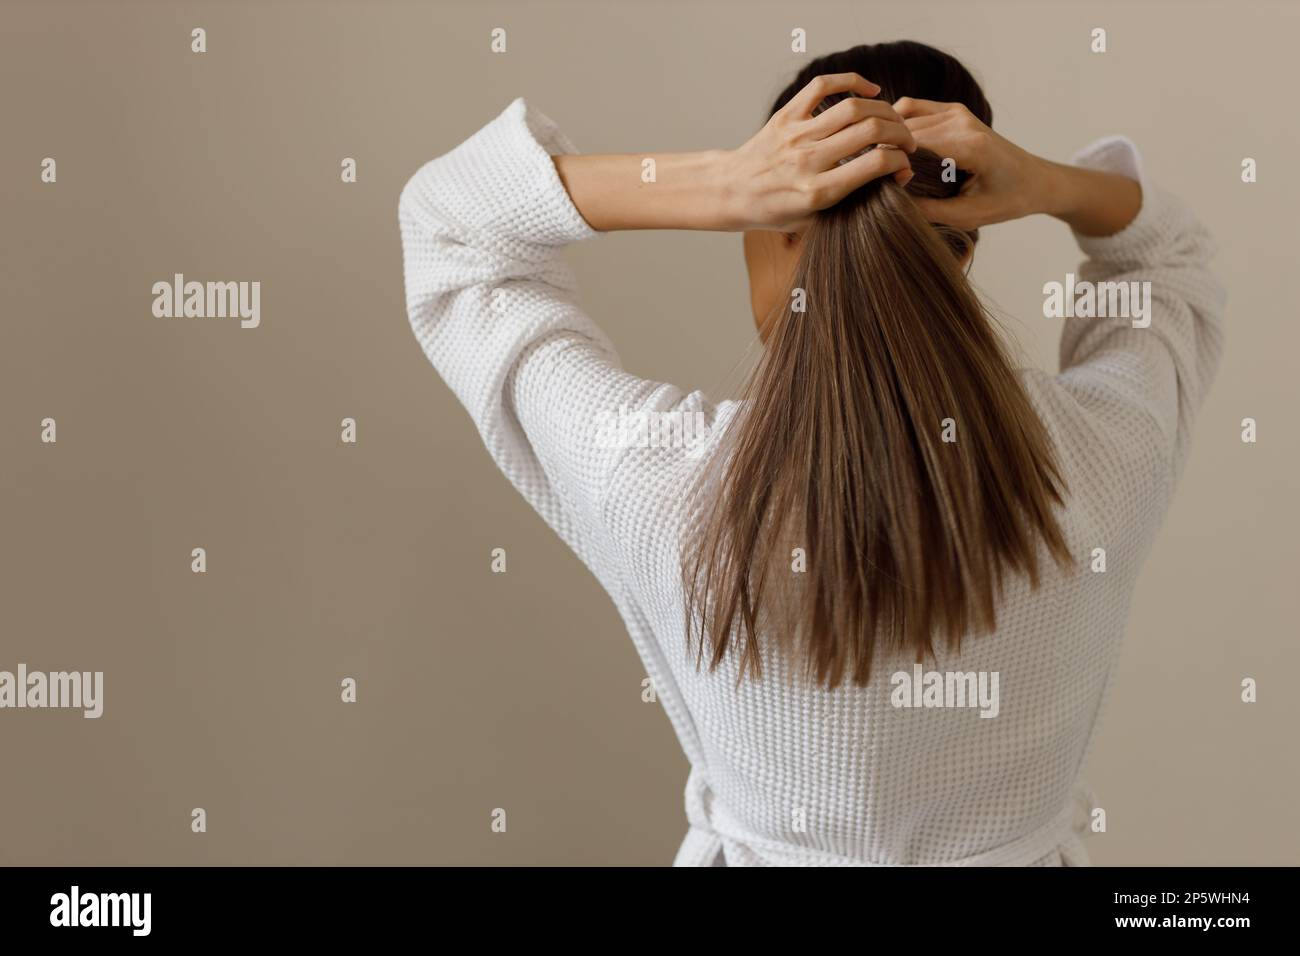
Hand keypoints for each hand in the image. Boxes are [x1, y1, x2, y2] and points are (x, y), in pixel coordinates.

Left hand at [721, 73, 916, 230]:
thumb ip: (854, 199)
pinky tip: (870, 91)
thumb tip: (896, 175)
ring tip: (892, 120)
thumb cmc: (777, 211)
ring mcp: (796, 135)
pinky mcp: (786, 116)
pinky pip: (823, 85)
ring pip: (852, 107)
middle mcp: (808, 160)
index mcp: (818, 192)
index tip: (904, 165)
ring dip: (884, 109)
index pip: (875, 163)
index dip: (900, 160)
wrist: (732, 192)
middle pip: (870, 130)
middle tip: (907, 141)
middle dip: (900, 132)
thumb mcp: (815, 220)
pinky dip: (852, 81)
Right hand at [892, 97, 1053, 229]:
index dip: (887, 165)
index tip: (881, 187)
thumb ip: (928, 209)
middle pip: (902, 131)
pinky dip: (896, 126)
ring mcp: (956, 111)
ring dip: (888, 140)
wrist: (1035, 180)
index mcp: (969, 146)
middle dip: (884, 153)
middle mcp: (961, 121)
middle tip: (876, 180)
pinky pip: (910, 109)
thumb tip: (887, 198)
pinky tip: (892, 148)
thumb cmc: (1007, 201)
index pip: (909, 147)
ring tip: (883, 166)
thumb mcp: (967, 216)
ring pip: (902, 118)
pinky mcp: (952, 109)